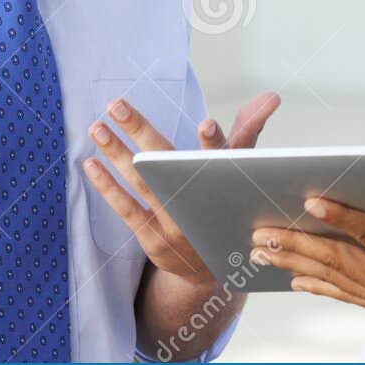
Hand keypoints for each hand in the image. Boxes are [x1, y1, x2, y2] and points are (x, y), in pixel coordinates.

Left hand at [81, 90, 280, 285]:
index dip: (215, 145)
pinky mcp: (153, 240)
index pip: (223, 159)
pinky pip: (127, 209)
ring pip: (142, 183)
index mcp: (226, 181)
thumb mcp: (240, 168)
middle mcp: (201, 204)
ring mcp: (176, 224)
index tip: (206, 125)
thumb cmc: (224, 203)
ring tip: (97, 128)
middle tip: (117, 105)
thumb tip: (271, 95)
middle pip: (169, 164)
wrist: (212, 269)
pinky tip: (92, 163)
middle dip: (141, 132)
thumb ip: (248, 129)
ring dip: (116, 153)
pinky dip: (108, 186)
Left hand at [251, 167, 364, 327]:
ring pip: (335, 281)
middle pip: (338, 262)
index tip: (311, 198)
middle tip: (261, 234)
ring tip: (263, 254)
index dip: (341, 214)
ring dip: (296, 265)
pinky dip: (320, 285)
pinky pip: (347, 294)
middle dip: (296, 247)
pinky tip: (296, 280)